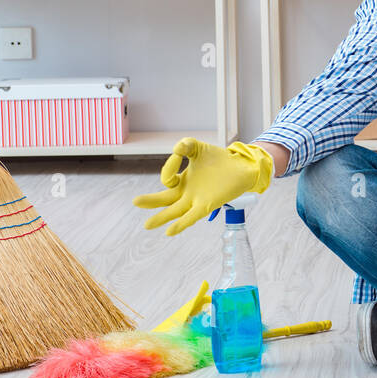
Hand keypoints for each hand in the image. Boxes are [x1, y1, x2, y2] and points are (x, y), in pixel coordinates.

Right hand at [132, 138, 273, 235]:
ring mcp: (197, 200)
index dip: (168, 168)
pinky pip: (191, 217)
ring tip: (147, 225)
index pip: (167, 179)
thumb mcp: (197, 147)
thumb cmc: (219, 159)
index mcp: (183, 181)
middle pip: (165, 200)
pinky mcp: (208, 204)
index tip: (179, 154)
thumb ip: (184, 146)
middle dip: (150, 201)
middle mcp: (187, 192)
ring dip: (161, 218)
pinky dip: (180, 224)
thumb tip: (176, 149)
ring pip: (175, 211)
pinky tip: (169, 232)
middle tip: (135, 202)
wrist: (241, 165)